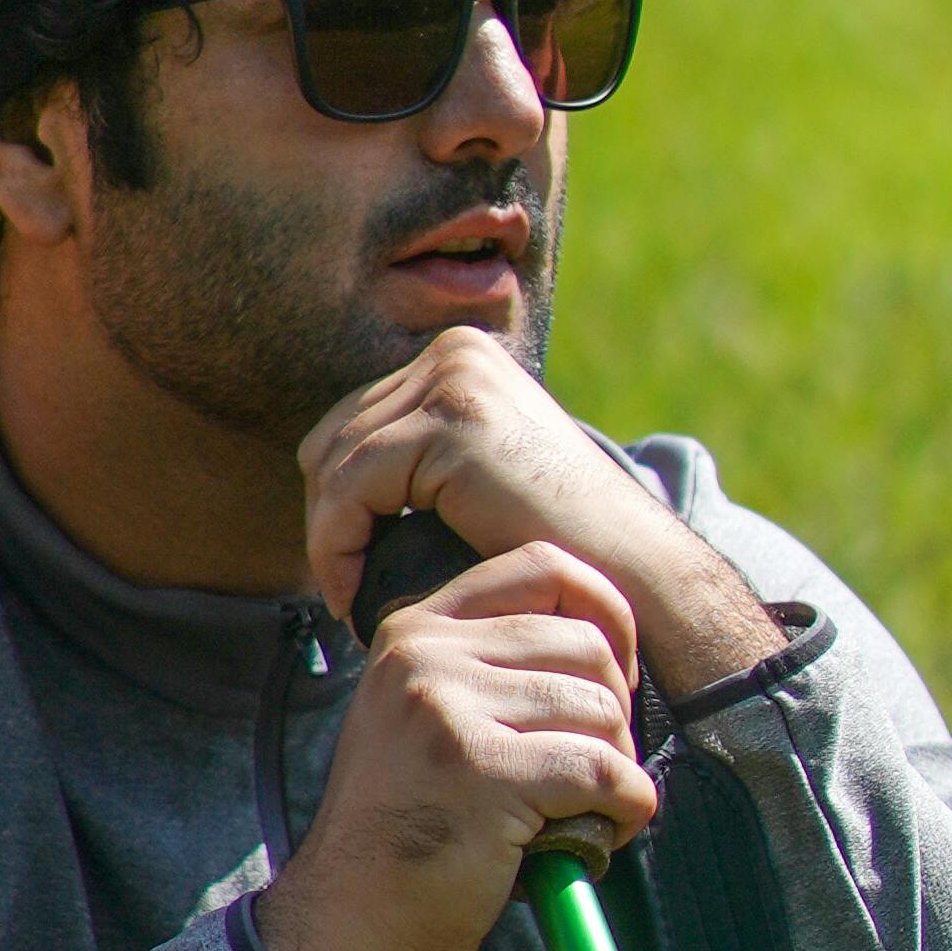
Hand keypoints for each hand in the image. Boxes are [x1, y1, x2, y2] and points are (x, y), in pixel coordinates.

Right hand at [257, 539, 656, 950]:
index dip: (608, 616)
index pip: (543, 568)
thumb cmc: (402, 836)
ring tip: (580, 814)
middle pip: (589, 646)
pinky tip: (594, 838)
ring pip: (602, 712)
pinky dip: (624, 810)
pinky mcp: (482, 775)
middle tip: (590, 775)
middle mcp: (426, 657)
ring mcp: (449, 712)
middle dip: (614, 717)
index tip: (613, 680)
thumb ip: (489, 673)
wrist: (339, 930)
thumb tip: (610, 652)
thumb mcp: (424, 722)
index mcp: (414, 632)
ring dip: (616, 772)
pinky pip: (605, 773)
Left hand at [296, 338, 784, 709]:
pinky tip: (353, 595)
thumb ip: (423, 454)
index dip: (337, 500)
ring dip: (329, 540)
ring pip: (333, 463)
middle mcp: (455, 352)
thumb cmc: (556, 544)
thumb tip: (326, 472)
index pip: (352, 422)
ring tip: (348, 597)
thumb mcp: (481, 474)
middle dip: (329, 516)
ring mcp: (455, 380)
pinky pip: (350, 489)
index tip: (346, 567)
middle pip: (334, 436)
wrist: (625, 570)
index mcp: (461, 355)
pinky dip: (336, 548)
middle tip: (343, 586)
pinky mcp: (451, 424)